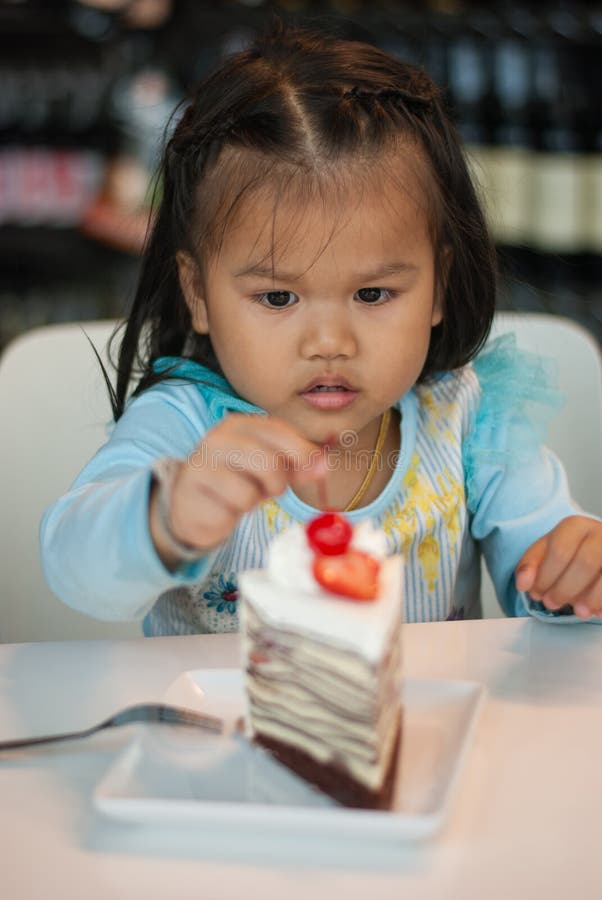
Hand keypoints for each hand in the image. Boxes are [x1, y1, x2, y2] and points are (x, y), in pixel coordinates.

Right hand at [150, 414, 325, 566]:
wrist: (191, 502)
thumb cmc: (237, 479)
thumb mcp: (270, 465)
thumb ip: (298, 463)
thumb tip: (324, 466)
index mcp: (238, 424)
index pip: (278, 431)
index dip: (303, 453)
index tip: (319, 470)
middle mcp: (218, 439)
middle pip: (269, 463)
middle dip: (278, 483)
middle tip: (270, 489)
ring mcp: (201, 465)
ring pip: (250, 492)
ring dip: (254, 501)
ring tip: (241, 496)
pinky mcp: (193, 493)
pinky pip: (230, 510)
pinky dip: (234, 514)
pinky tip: (223, 506)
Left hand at [515, 516, 601, 618]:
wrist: (598, 549)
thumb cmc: (571, 552)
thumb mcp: (546, 552)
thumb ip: (530, 565)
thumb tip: (523, 583)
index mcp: (575, 526)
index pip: (560, 549)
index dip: (546, 576)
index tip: (536, 593)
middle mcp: (600, 533)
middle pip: (585, 563)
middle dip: (564, 589)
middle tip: (552, 604)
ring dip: (590, 598)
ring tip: (578, 612)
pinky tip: (597, 612)